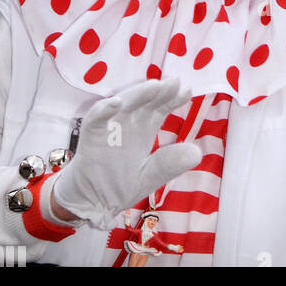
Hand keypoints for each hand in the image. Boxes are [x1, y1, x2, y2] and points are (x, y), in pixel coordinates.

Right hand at [51, 79, 202, 227]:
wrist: (89, 203)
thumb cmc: (118, 186)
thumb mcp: (148, 178)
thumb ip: (168, 165)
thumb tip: (197, 153)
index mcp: (144, 129)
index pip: (161, 108)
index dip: (173, 99)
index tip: (187, 90)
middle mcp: (128, 123)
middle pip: (145, 102)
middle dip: (160, 92)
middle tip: (174, 83)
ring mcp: (109, 127)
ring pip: (123, 104)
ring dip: (137, 94)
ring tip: (153, 86)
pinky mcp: (90, 136)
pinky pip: (95, 118)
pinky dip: (103, 110)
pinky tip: (116, 104)